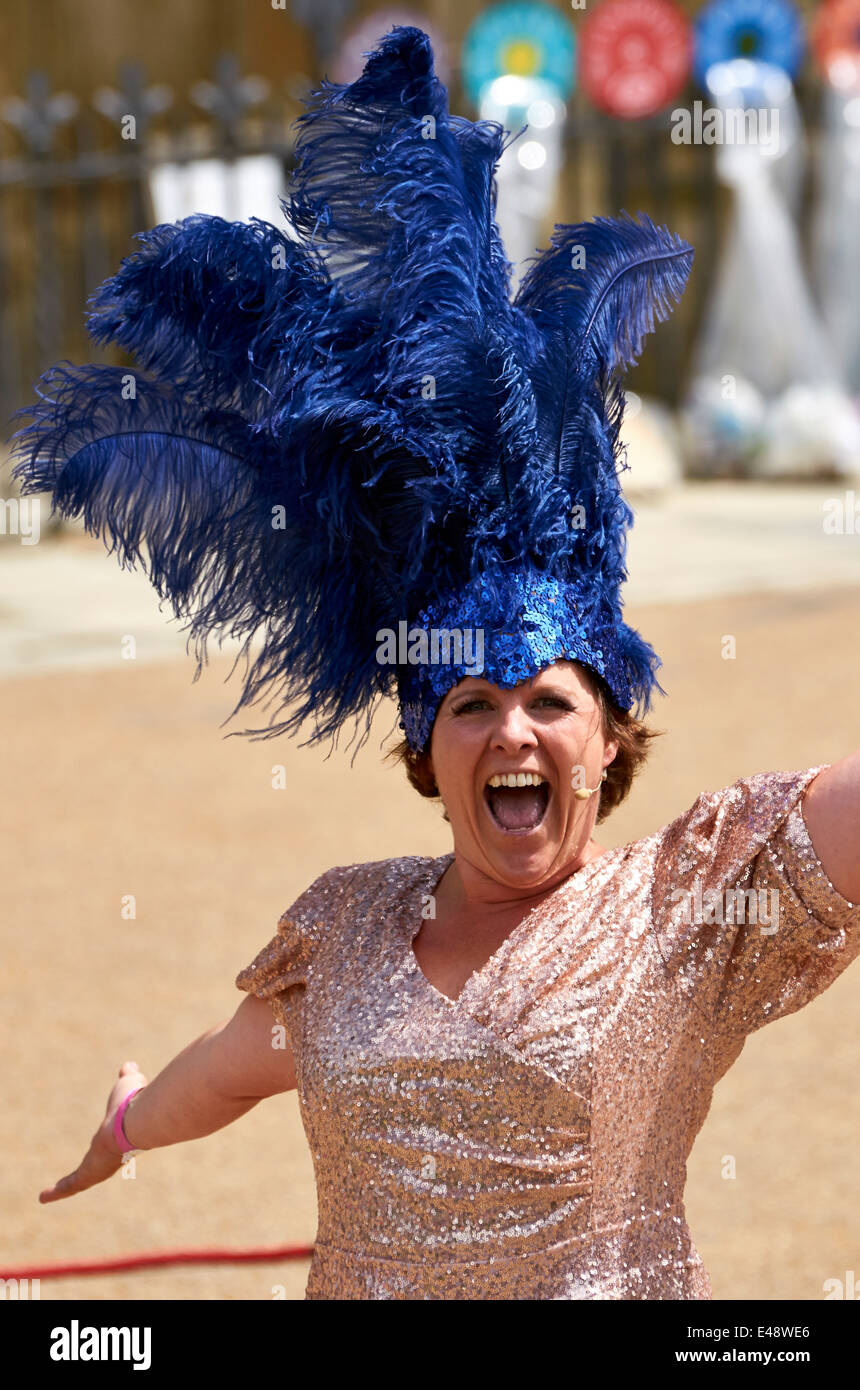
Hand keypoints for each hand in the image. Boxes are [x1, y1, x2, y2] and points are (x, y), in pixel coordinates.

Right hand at [38, 1060, 147, 1203]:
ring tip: (50, 1194)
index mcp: (120, 1138)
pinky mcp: (88, 1174)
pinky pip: (71, 1185)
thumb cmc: (133, 1104)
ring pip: (80, 1180)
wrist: (135, 1123)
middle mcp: (112, 1157)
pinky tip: (43, 1197)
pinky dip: (56, 1191)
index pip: (111, 1145)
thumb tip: (129, 1066)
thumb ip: (128, 1077)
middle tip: (76, 1179)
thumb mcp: (128, 1085)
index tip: (103, 1147)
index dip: (106, 1145)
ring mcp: (100, 1168)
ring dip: (65, 1188)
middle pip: (97, 1168)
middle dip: (87, 1172)